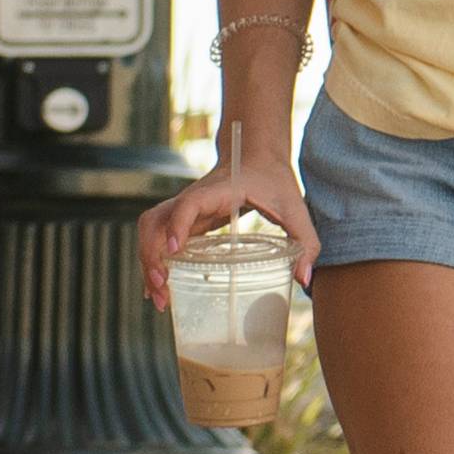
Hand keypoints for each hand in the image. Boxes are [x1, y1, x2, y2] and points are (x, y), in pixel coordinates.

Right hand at [138, 137, 316, 300]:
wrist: (256, 157)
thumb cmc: (274, 181)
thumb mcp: (295, 209)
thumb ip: (306, 241)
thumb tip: (303, 279)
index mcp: (218, 191)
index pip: (188, 203)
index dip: (178, 224)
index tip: (176, 250)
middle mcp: (192, 198)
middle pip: (155, 222)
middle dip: (152, 256)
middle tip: (163, 289)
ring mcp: (183, 208)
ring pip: (150, 231)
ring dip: (147, 262)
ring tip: (159, 296)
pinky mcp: (183, 219)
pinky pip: (158, 238)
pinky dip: (153, 261)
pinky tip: (159, 288)